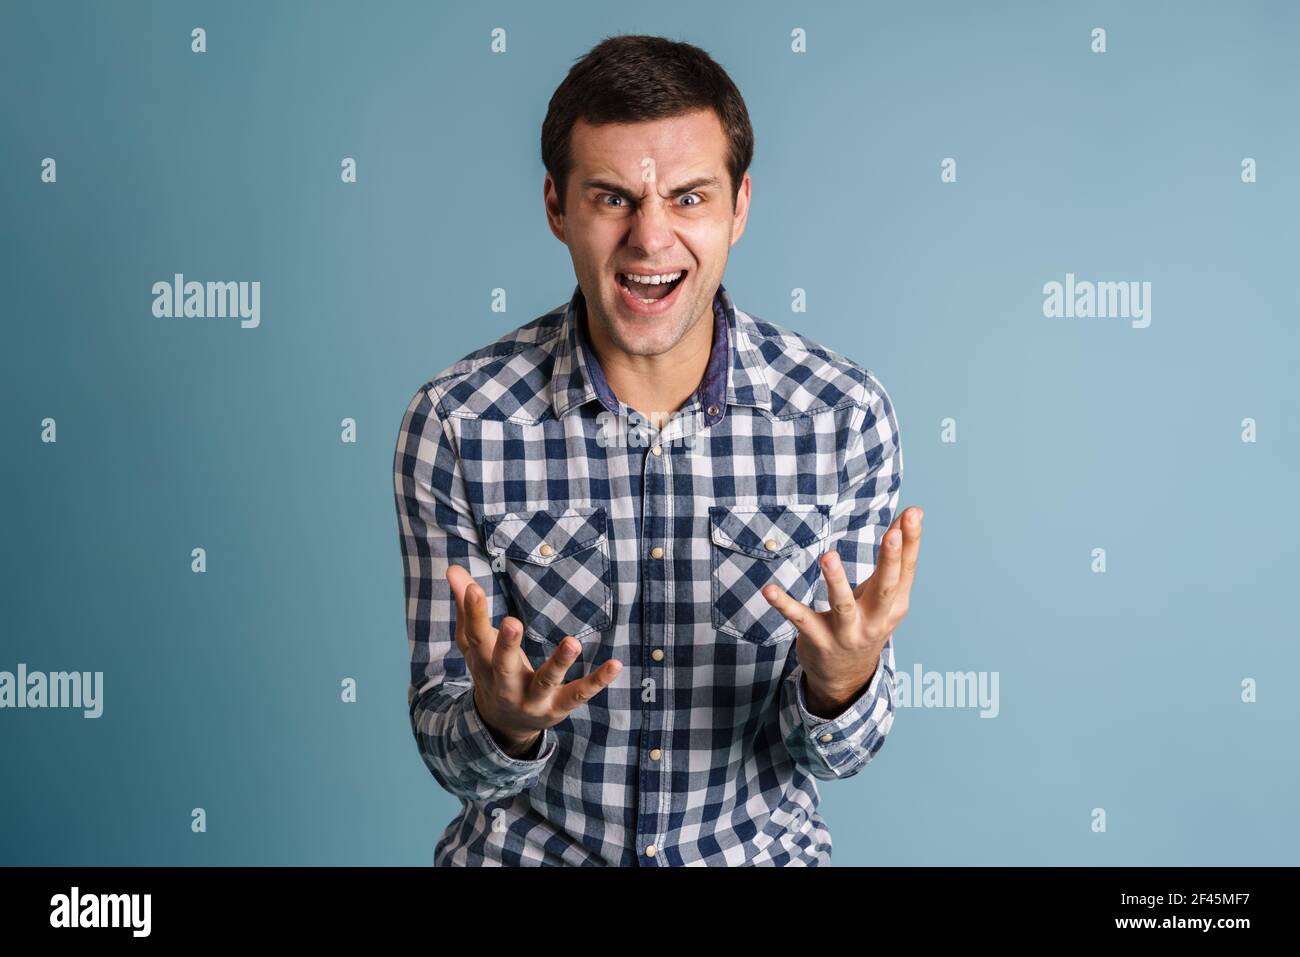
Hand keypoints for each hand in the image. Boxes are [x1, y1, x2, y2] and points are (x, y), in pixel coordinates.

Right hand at [446, 564, 621, 756]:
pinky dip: (597, 680)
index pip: (476, 636)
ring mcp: (533, 698)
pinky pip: (579, 693)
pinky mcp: (558, 707)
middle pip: (503, 665)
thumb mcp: (476, 644)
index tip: (473, 588)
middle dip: (507, 645)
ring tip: (572, 642)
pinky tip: (615, 664)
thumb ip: (467, 607)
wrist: (502, 725)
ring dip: (558, 662)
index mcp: (483, 664)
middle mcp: (505, 684)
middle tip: (511, 622)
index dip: (473, 613)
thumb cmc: (490, 671)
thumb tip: (452, 568)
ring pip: (545, 681)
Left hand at [762, 506, 922, 715]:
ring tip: (828, 556)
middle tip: (891, 534)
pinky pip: (800, 619)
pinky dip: (784, 605)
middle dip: (889, 560)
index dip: (910, 541)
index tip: (913, 512)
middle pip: (885, 587)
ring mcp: (846, 631)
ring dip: (835, 581)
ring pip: (842, 605)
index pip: (906, 569)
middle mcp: (875, 619)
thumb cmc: (868, 622)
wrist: (847, 677)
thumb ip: (895, 557)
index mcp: (894, 604)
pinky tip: (769, 590)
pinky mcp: (818, 638)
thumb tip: (908, 515)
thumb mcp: (885, 594)